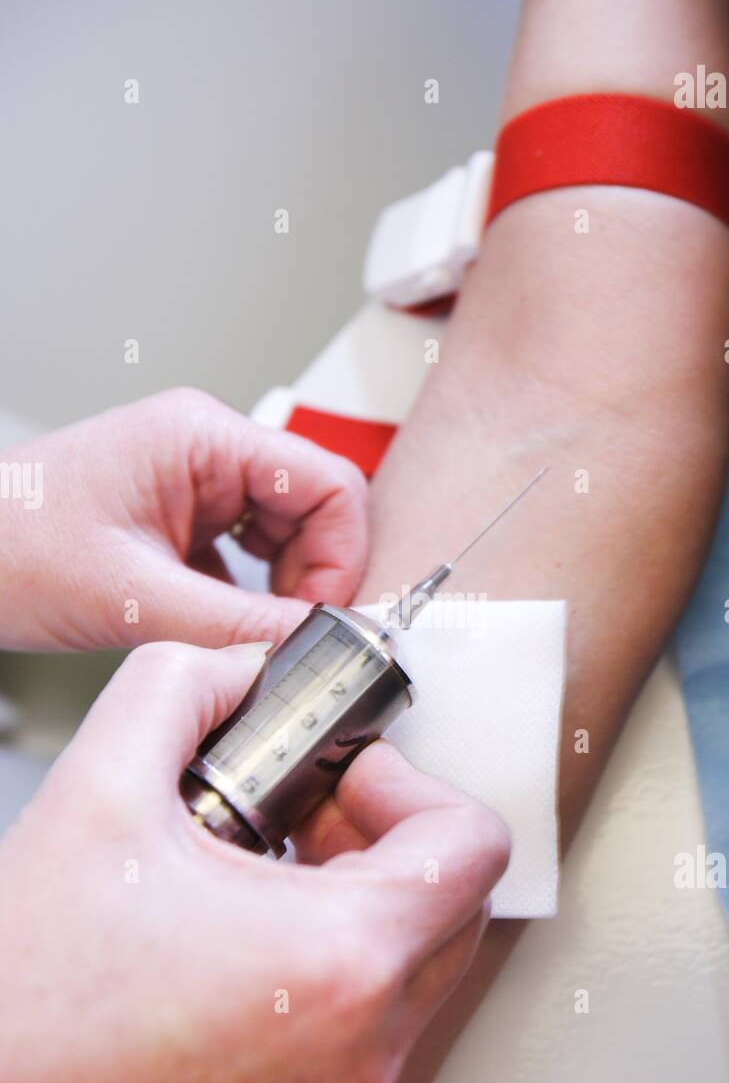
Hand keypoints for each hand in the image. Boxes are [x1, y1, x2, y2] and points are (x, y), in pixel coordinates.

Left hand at [0, 387, 366, 651]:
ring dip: (282, 589)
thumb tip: (314, 645)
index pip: (327, 483)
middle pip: (315, 510)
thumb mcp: (136, 599)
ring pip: (285, 535)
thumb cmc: (10, 548)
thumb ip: (238, 625)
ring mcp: (192, 482)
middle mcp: (205, 450)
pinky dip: (247, 595)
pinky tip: (219, 622)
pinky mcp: (179, 517)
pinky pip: (245, 554)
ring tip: (251, 631)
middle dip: (314, 577)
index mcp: (202, 437)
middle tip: (293, 634)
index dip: (341, 556)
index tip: (325, 616)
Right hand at [0, 639, 509, 1082]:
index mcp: (343, 955)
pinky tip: (245, 931)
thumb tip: (236, 666)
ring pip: (423, 962)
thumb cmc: (29, 999)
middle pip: (459, 901)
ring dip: (370, 894)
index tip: (341, 773)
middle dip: (391, 834)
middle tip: (305, 809)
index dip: (412, 782)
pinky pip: (376, 1016)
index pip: (474, 845)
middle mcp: (367, 1037)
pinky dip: (342, 957)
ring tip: (267, 865)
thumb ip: (179, 686)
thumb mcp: (96, 793)